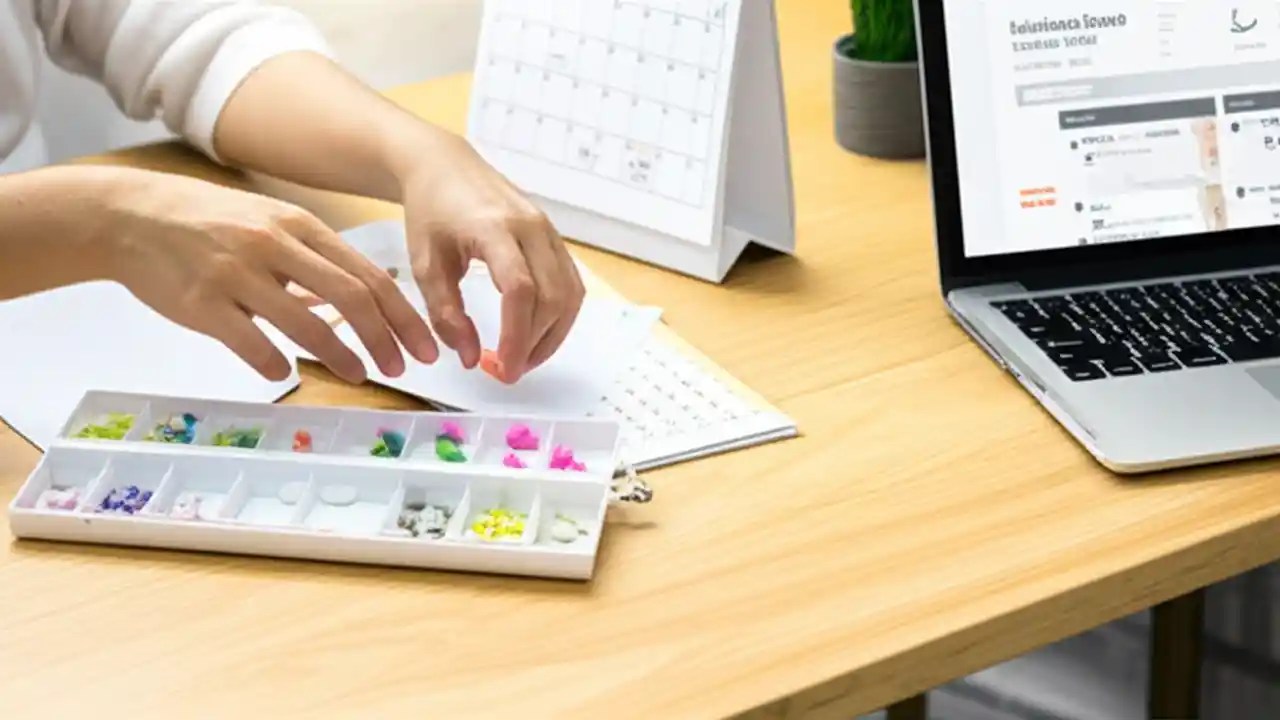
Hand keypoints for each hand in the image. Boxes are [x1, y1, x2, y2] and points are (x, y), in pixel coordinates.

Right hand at [104, 169, 436, 381]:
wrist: (130, 215)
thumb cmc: (207, 222)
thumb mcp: (268, 222)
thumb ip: (311, 259)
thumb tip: (353, 300)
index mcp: (298, 226)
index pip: (368, 275)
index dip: (402, 315)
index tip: (423, 344)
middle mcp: (274, 246)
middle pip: (351, 298)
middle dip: (387, 337)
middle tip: (405, 367)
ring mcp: (238, 274)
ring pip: (307, 323)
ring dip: (343, 355)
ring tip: (361, 375)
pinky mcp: (202, 304)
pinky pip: (251, 343)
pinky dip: (276, 364)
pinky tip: (286, 373)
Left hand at [400, 135, 584, 383]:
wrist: (445, 166)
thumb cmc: (431, 213)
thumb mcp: (424, 264)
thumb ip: (445, 313)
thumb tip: (471, 358)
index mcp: (494, 228)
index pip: (520, 289)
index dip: (516, 335)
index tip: (501, 368)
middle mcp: (530, 227)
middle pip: (552, 297)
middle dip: (534, 344)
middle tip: (507, 372)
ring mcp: (548, 231)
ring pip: (569, 295)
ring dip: (552, 336)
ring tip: (523, 360)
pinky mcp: (554, 238)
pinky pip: (570, 285)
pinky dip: (559, 318)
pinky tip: (536, 336)